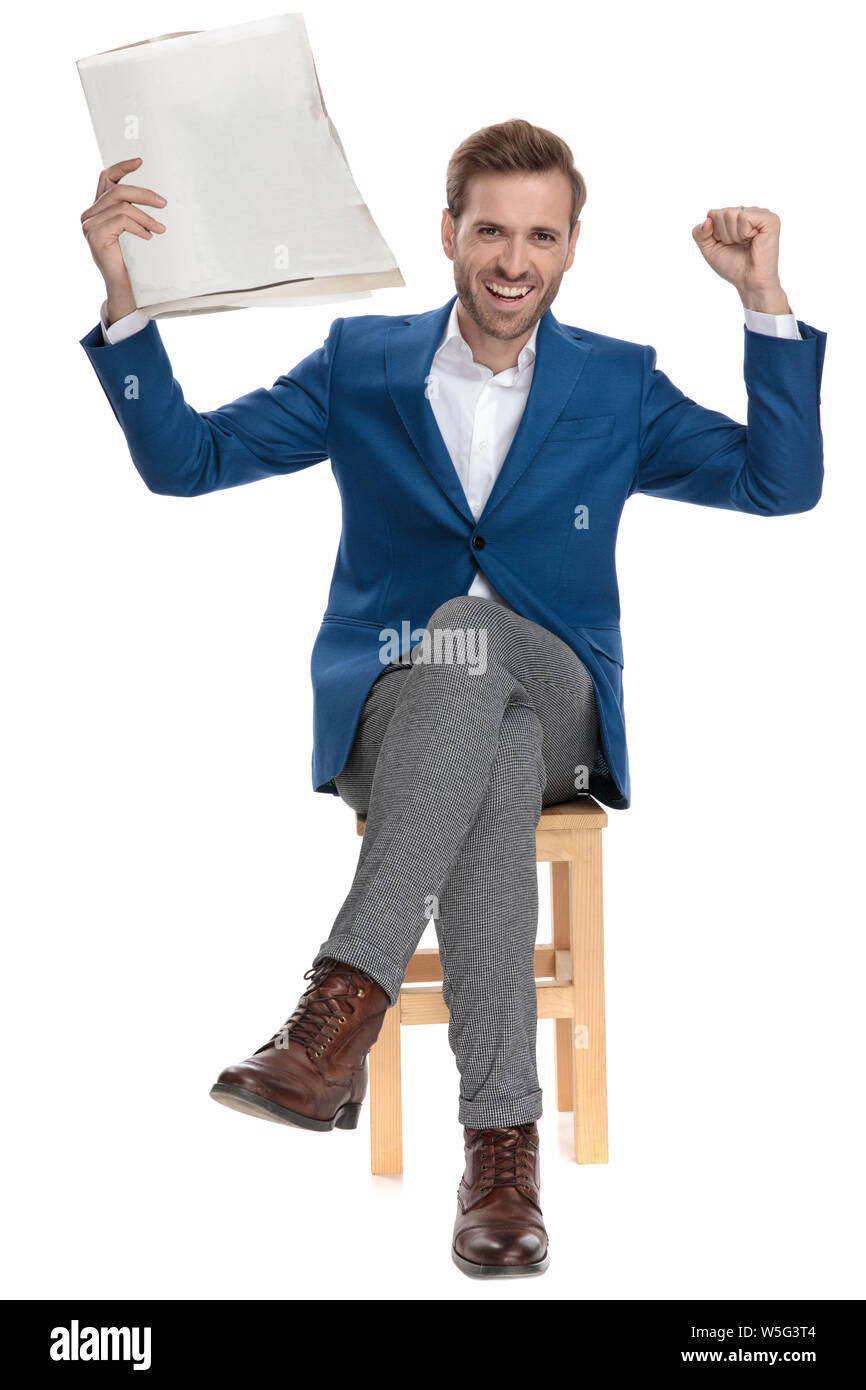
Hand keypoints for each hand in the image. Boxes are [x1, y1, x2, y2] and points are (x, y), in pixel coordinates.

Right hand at [80, 156, 166, 319]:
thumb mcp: (132, 231)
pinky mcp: (94, 235)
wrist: (124, 288)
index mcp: (98, 209)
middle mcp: (89, 214)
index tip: (140, 161)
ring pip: (122, 206)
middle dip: (143, 194)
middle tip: (164, 203)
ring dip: (146, 216)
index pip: (106, 179)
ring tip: (161, 228)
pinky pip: (121, 221)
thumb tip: (154, 195)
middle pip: (118, 191)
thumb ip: (132, 212)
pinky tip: (149, 237)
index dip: (122, 168)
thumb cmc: (131, 261)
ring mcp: (89, 224)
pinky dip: (139, 227)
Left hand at [692, 205, 789, 310]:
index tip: (728, 245)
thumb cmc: (732, 266)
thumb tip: (708, 219)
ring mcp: (761, 214)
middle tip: (738, 246)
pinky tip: (753, 240)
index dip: (715, 234)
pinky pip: (744, 217)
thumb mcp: (709, 249)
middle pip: (721, 213)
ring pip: (732, 213)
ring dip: (733, 235)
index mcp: (737, 216)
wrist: (749, 281)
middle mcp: (749, 212)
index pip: (713, 214)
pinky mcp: (770, 219)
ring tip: (745, 244)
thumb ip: (699, 233)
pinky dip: (743, 233)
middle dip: (724, 235)